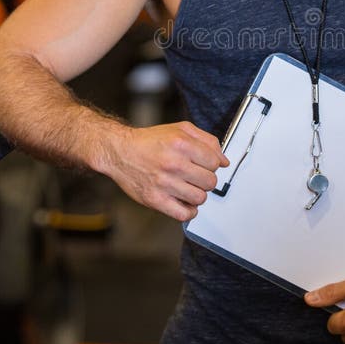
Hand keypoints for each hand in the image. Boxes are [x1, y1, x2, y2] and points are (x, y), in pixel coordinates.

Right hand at [107, 120, 227, 221]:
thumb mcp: (181, 129)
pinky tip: (183, 202)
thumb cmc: (150, 141)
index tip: (204, 165)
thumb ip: (207, 141)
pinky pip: (184, 214)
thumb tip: (224, 160)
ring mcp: (164, 183)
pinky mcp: (155, 199)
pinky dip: (188, 211)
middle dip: (206, 180)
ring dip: (197, 195)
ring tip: (188, 188)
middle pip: (210, 182)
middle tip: (195, 176)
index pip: (215, 162)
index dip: (212, 164)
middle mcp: (173, 163)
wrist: (120, 151)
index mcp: (181, 144)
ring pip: (199, 198)